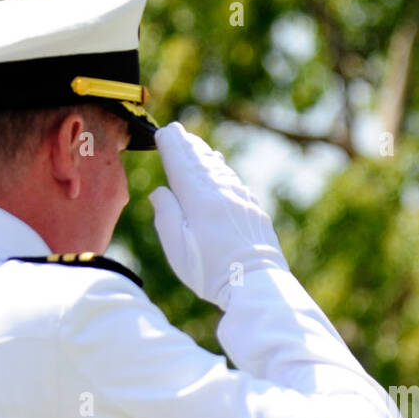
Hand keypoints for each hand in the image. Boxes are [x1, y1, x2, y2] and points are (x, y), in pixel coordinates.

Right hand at [149, 122, 285, 309]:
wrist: (257, 284)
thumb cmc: (212, 272)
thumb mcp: (177, 248)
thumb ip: (167, 215)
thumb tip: (161, 192)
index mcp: (198, 200)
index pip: (181, 163)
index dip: (171, 145)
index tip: (164, 132)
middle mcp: (222, 193)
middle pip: (202, 162)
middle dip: (188, 145)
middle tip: (179, 132)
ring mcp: (242, 201)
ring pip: (221, 170)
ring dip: (207, 156)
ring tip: (198, 147)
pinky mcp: (255, 212)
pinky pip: (236, 183)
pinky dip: (224, 172)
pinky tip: (222, 172)